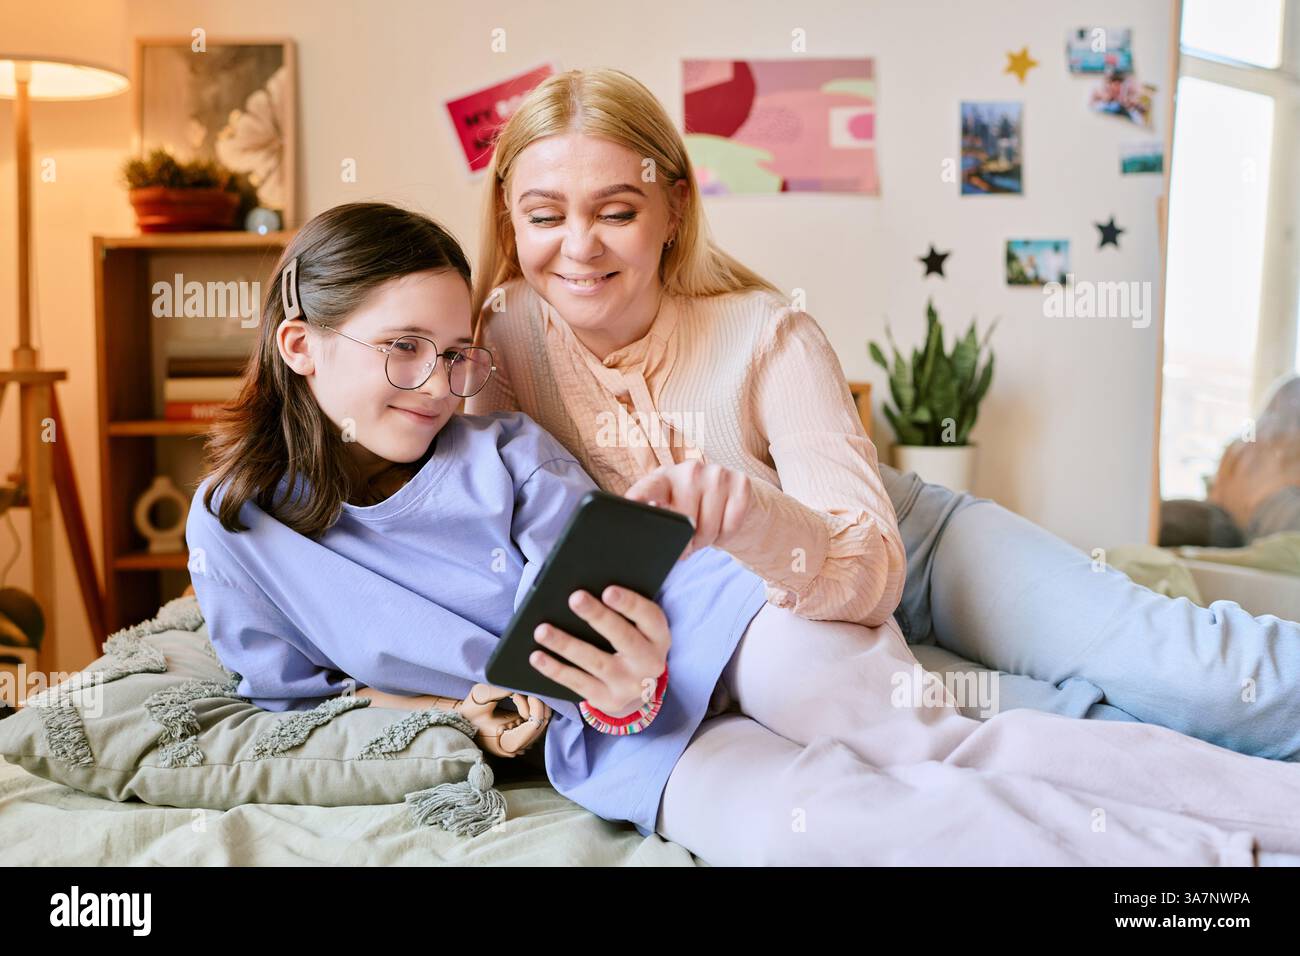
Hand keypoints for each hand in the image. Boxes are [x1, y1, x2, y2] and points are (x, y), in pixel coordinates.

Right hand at [355, 684, 549, 758]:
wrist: (456, 723)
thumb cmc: (467, 711)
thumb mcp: (482, 696)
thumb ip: (503, 688)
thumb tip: (523, 682)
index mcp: (506, 741)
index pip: (534, 725)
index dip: (536, 707)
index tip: (529, 693)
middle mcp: (514, 748)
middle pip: (541, 726)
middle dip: (541, 705)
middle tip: (532, 689)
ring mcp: (517, 746)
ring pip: (541, 727)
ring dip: (538, 708)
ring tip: (529, 693)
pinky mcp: (517, 740)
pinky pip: (534, 726)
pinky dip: (534, 712)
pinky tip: (526, 701)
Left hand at [530, 585, 670, 718]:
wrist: (638, 687)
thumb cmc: (632, 641)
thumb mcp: (638, 626)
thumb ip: (623, 609)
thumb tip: (587, 590)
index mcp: (659, 637)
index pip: (649, 617)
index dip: (630, 604)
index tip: (608, 590)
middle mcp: (649, 663)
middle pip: (624, 639)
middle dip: (598, 617)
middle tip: (575, 598)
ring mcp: (628, 685)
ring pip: (596, 662)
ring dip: (567, 645)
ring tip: (542, 629)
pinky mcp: (607, 700)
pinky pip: (578, 684)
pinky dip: (555, 669)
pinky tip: (536, 656)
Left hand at [623, 460, 752, 559]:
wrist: (733, 500)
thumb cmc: (694, 509)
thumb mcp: (671, 509)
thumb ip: (657, 516)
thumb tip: (642, 538)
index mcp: (664, 477)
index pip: (649, 487)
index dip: (640, 495)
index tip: (631, 502)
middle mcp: (690, 470)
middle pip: (684, 521)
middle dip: (686, 542)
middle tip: (687, 543)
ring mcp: (717, 473)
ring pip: (708, 528)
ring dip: (707, 540)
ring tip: (705, 533)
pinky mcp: (741, 483)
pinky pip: (731, 525)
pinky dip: (727, 534)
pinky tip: (723, 523)